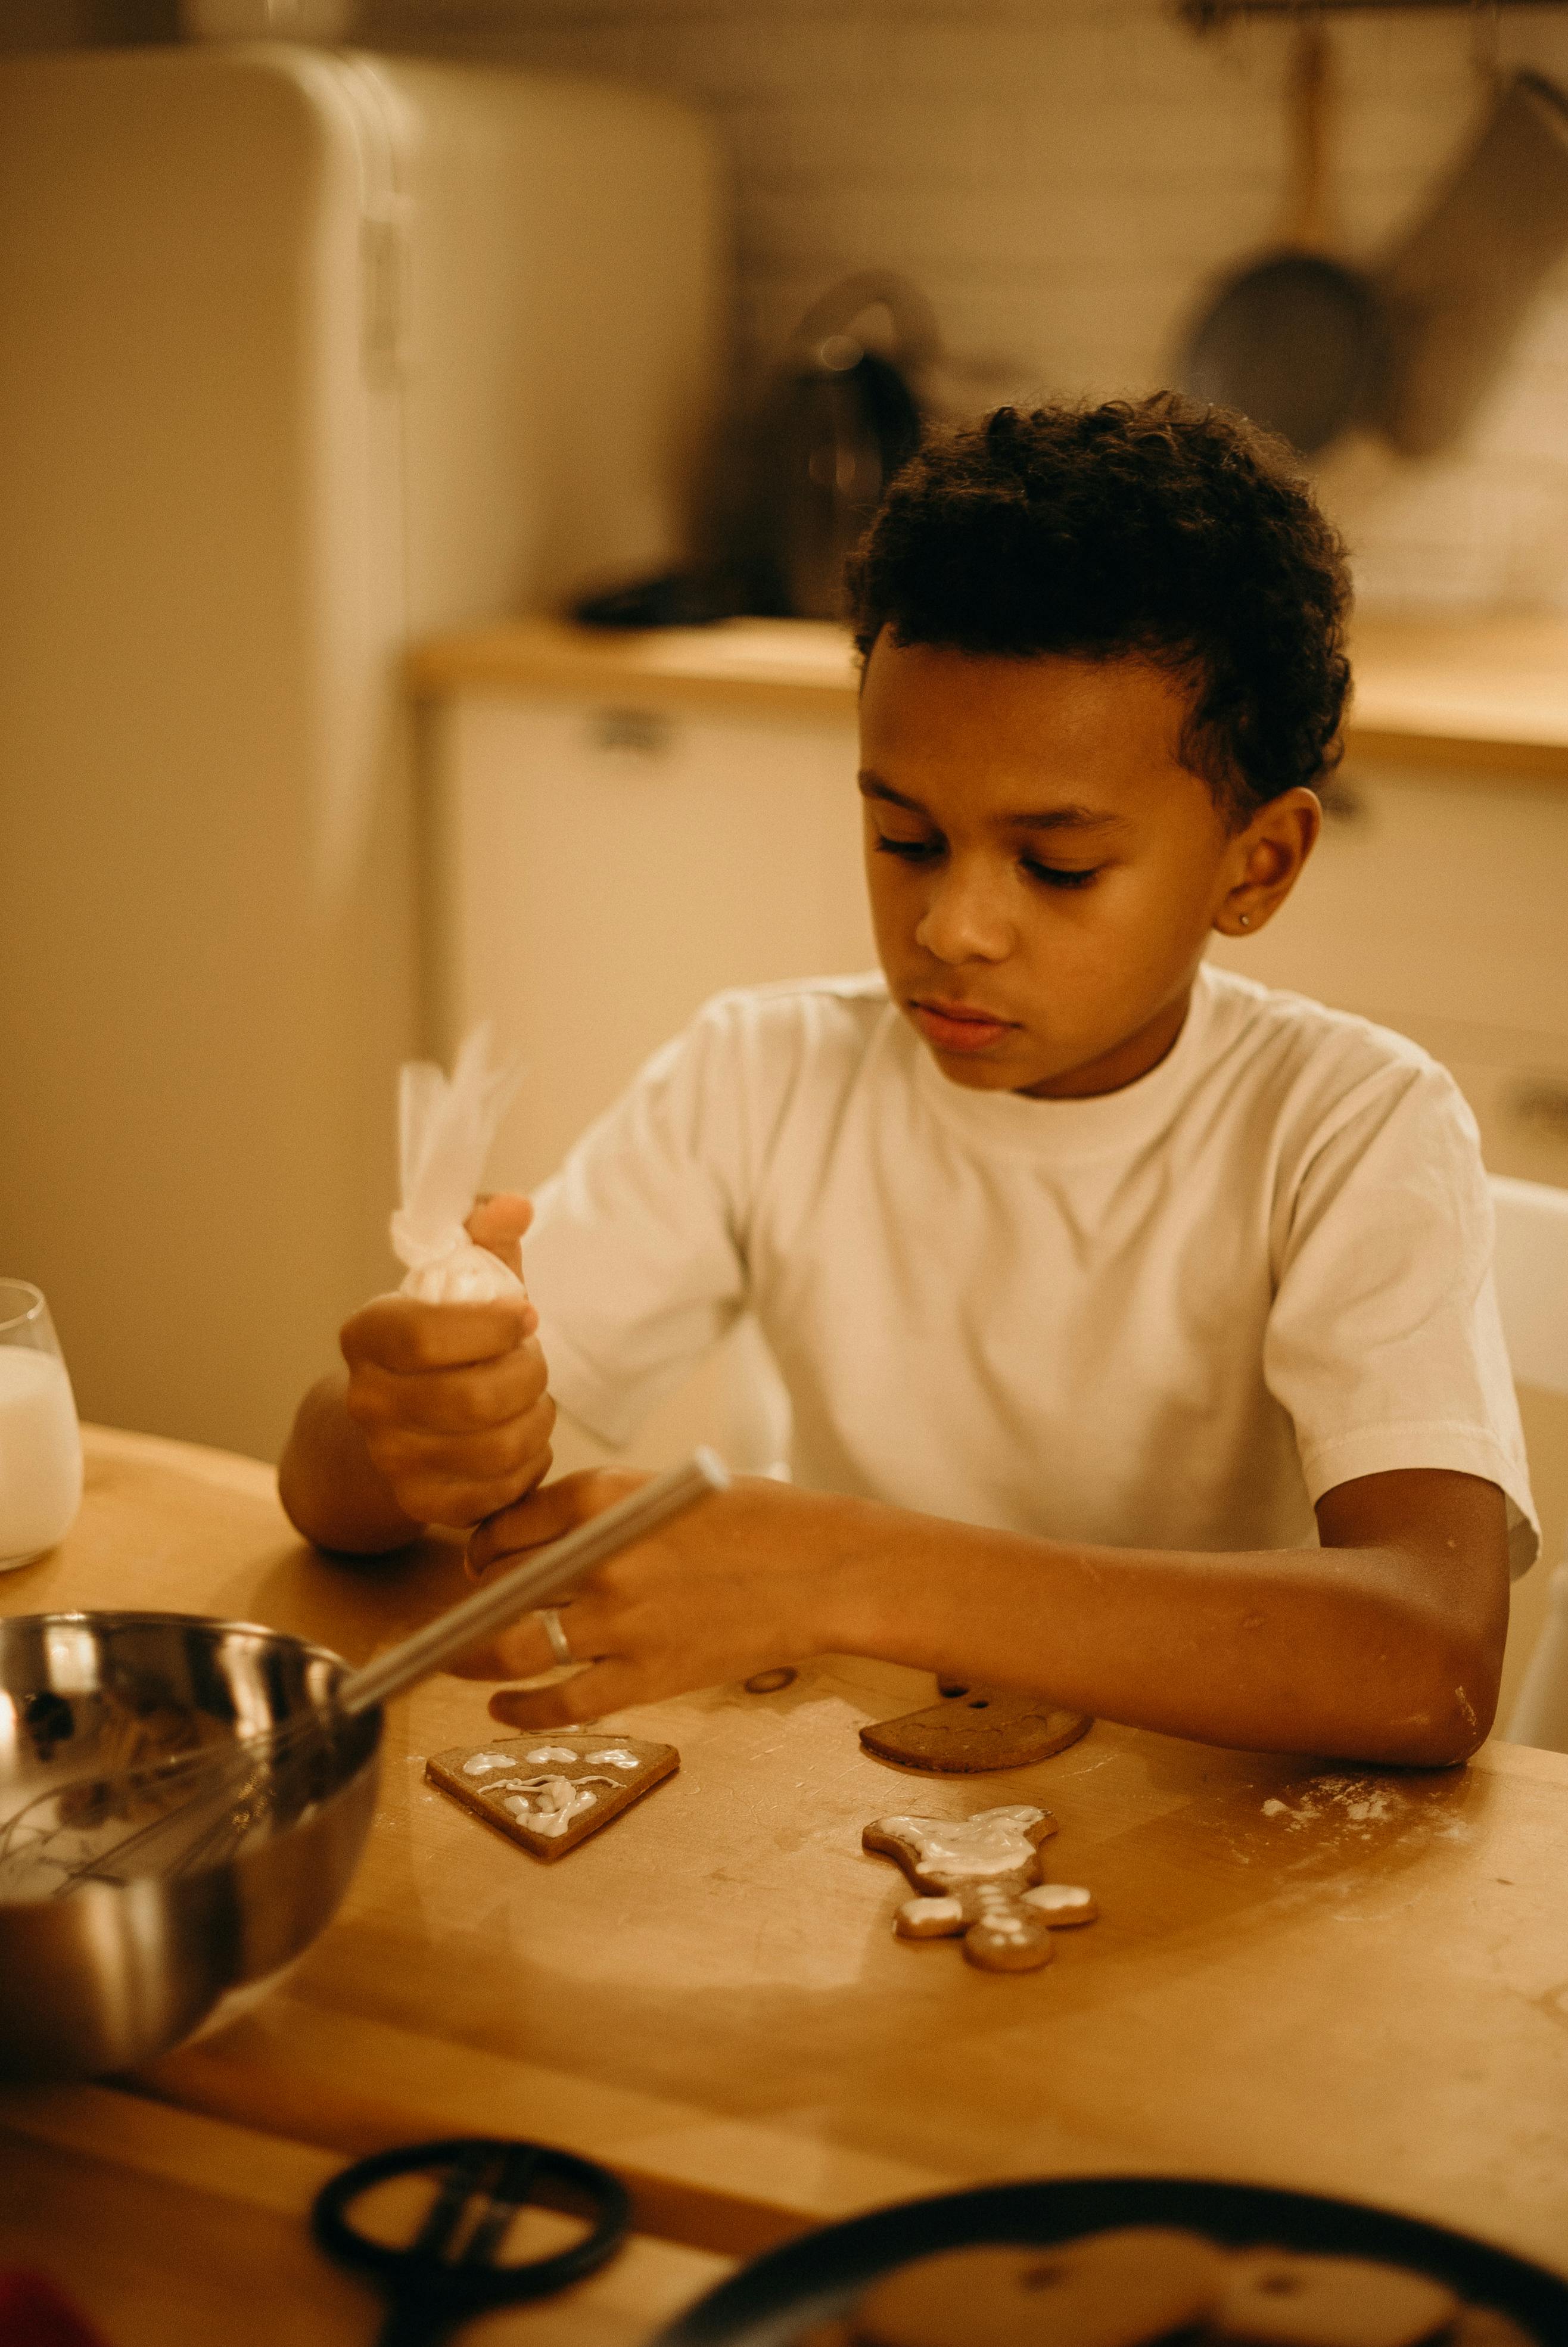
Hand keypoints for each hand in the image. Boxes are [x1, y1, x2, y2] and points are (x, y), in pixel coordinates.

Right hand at [339, 1193, 553, 1528]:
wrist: (387, 1423)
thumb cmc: (437, 1342)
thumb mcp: (457, 1283)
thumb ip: (486, 1238)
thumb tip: (515, 1205)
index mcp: (366, 1335)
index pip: (429, 1336)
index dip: (494, 1327)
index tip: (525, 1316)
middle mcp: (367, 1401)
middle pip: (474, 1398)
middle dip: (529, 1374)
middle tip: (534, 1361)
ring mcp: (390, 1459)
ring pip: (496, 1447)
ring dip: (537, 1419)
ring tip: (534, 1399)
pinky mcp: (422, 1505)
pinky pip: (500, 1492)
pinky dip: (529, 1464)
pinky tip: (522, 1439)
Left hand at [463, 1469, 854, 1724]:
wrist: (825, 1571)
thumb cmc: (756, 1523)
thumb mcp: (667, 1492)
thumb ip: (603, 1515)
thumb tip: (537, 1547)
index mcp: (605, 1499)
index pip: (508, 1525)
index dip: (483, 1546)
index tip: (480, 1559)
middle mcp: (601, 1559)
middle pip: (500, 1585)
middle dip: (475, 1599)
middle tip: (470, 1609)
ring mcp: (621, 1623)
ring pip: (512, 1646)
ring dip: (472, 1657)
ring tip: (456, 1660)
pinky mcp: (646, 1676)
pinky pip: (560, 1702)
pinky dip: (518, 1709)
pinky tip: (499, 1707)